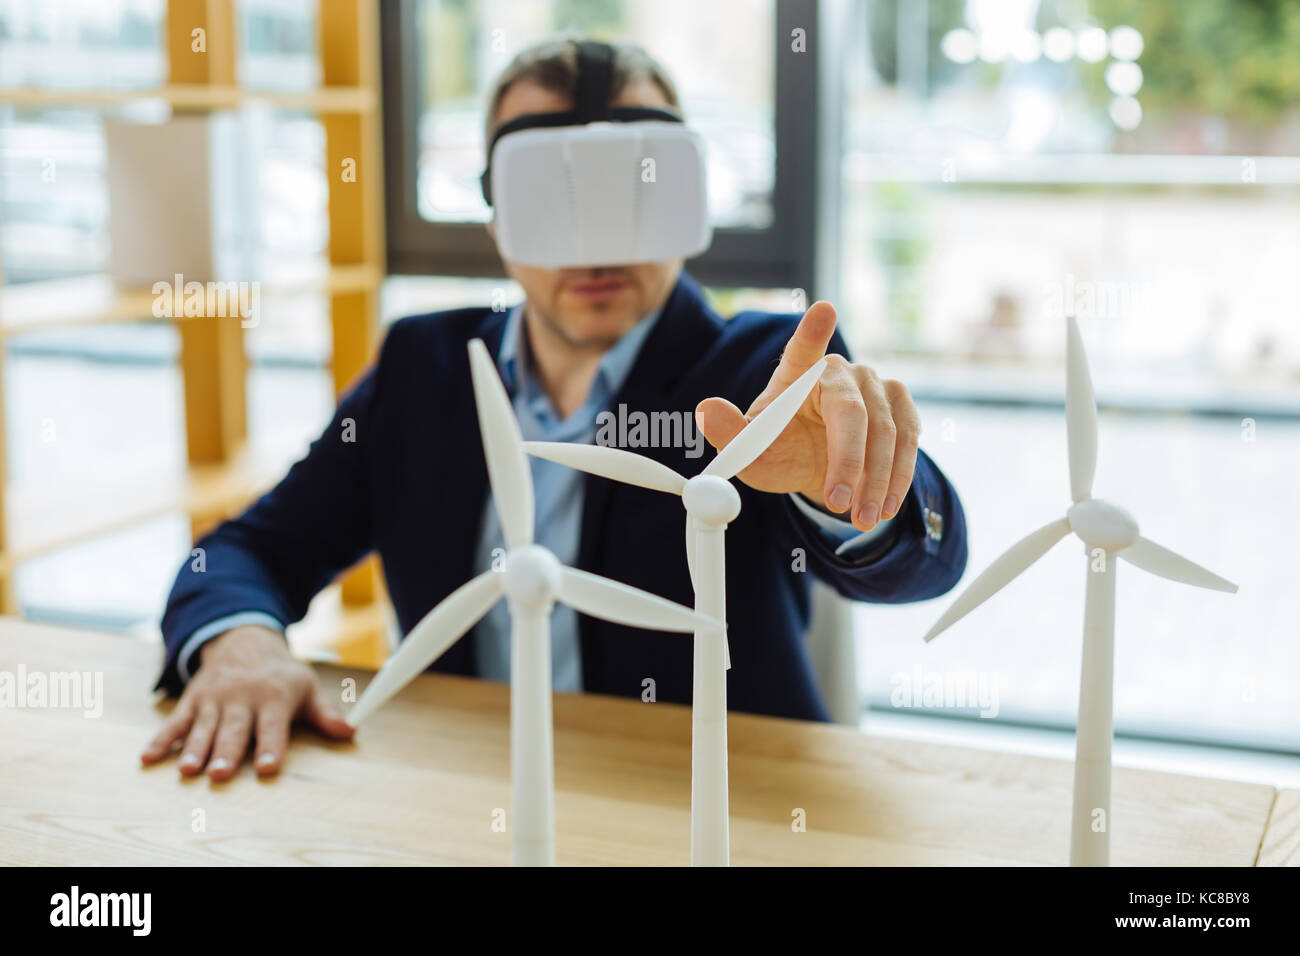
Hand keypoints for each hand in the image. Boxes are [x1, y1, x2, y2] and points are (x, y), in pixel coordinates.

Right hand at [140, 625, 353, 780]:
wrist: (243, 639)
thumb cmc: (281, 674)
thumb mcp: (307, 687)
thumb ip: (325, 713)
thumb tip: (351, 732)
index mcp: (273, 697)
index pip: (273, 726)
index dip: (270, 747)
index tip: (266, 769)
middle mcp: (242, 698)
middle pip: (234, 729)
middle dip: (226, 751)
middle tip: (219, 773)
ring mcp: (214, 699)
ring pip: (203, 727)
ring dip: (194, 749)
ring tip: (187, 771)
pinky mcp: (192, 701)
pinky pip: (175, 721)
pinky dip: (161, 739)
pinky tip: (148, 758)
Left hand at [695, 301, 919, 532]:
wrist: (821, 467)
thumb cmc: (784, 451)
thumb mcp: (753, 452)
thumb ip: (731, 434)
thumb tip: (705, 410)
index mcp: (797, 373)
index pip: (803, 349)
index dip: (812, 331)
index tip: (822, 312)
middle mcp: (840, 371)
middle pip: (853, 412)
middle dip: (849, 463)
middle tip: (838, 504)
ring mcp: (876, 385)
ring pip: (887, 432)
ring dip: (876, 481)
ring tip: (862, 518)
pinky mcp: (902, 405)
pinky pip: (910, 441)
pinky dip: (899, 478)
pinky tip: (886, 506)